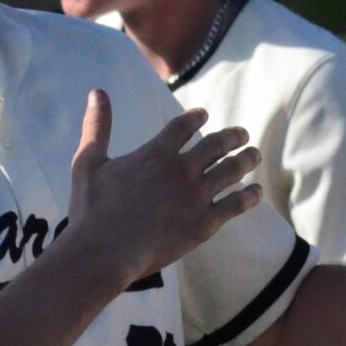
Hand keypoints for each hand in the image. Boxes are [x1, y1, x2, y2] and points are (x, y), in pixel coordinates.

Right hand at [64, 92, 262, 287]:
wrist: (104, 253)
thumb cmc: (91, 210)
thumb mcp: (88, 162)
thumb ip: (97, 126)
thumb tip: (95, 92)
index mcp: (156, 152)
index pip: (185, 125)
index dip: (197, 117)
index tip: (203, 116)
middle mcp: (182, 170)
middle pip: (217, 144)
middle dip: (232, 136)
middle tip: (242, 134)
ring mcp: (196, 196)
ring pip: (232, 170)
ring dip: (246, 159)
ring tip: (253, 155)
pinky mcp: (205, 224)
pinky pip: (236, 204)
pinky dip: (250, 195)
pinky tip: (256, 192)